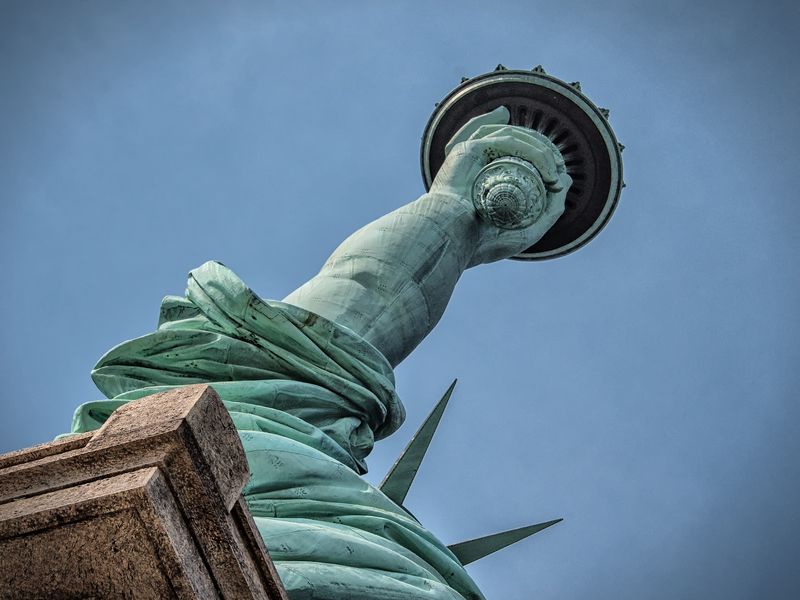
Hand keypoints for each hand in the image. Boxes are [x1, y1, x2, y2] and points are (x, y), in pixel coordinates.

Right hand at [429, 106, 571, 263]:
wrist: (454, 241)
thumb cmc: (482, 242)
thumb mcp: (526, 231)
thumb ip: (550, 209)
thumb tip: (565, 180)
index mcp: (481, 178)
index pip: (511, 154)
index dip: (538, 155)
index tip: (557, 171)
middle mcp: (475, 162)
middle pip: (513, 140)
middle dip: (542, 147)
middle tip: (559, 165)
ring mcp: (470, 153)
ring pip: (512, 135)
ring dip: (539, 147)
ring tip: (555, 167)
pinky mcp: (468, 148)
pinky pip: (506, 140)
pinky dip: (531, 149)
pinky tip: (546, 165)